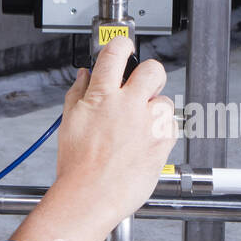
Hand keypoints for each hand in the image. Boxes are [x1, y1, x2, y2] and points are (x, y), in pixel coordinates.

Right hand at [54, 35, 175, 225]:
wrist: (91, 195)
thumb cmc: (77, 165)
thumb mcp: (69, 121)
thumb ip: (79, 93)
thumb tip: (85, 77)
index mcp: (102, 95)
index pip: (116, 52)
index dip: (122, 45)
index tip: (123, 47)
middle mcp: (129, 104)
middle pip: (153, 69)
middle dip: (148, 73)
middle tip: (140, 85)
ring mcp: (148, 123)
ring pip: (165, 100)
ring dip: (155, 108)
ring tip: (140, 123)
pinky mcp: (162, 143)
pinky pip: (171, 126)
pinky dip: (162, 130)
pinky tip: (146, 139)